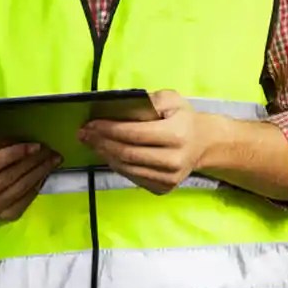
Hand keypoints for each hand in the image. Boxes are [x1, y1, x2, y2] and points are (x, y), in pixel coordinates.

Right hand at [0, 141, 61, 220]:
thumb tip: (26, 139)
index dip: (15, 154)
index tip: (36, 145)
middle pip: (11, 176)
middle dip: (34, 161)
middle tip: (50, 150)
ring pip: (21, 188)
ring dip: (41, 172)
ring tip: (53, 160)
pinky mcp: (4, 216)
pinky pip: (26, 200)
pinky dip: (37, 186)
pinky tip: (45, 174)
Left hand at [78, 90, 215, 194]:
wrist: (203, 144)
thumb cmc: (183, 118)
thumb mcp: (171, 99)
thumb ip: (148, 100)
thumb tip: (120, 107)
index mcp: (176, 135)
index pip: (135, 134)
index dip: (109, 129)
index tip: (91, 124)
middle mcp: (174, 160)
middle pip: (128, 153)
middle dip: (101, 142)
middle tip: (84, 134)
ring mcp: (169, 178)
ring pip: (127, 168)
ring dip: (105, 155)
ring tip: (91, 142)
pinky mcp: (163, 188)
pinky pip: (133, 177)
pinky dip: (117, 165)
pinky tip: (107, 153)